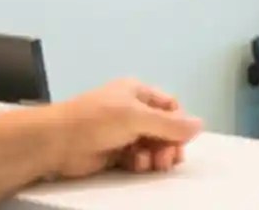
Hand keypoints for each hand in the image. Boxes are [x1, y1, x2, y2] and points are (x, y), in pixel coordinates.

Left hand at [52, 78, 202, 178]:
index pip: (170, 107)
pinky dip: (141, 163)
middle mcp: (132, 110)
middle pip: (164, 129)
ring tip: (151, 163)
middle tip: (168, 159)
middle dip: (169, 144)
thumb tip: (201, 124)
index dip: (179, 123)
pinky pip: (138, 158)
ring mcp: (123, 132)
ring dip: (156, 156)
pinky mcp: (115, 152)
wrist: (57, 141)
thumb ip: (169, 124)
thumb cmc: (96, 120)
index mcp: (137, 92)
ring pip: (152, 146)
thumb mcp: (136, 117)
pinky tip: (136, 165)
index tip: (180, 139)